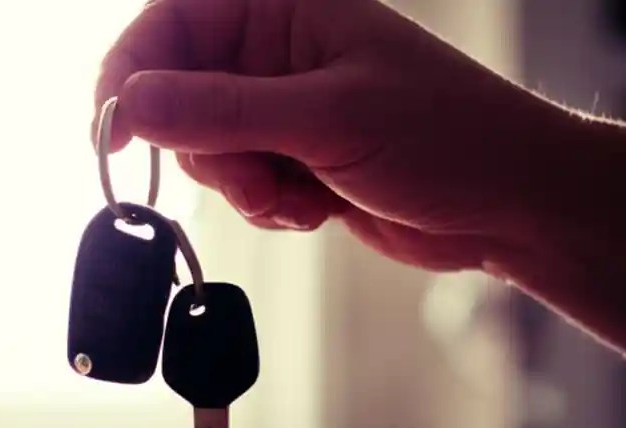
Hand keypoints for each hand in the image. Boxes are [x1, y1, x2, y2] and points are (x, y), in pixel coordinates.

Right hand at [95, 0, 565, 270]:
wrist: (512, 206)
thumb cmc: (447, 138)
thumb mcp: (327, 119)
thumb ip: (220, 111)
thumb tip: (129, 104)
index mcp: (286, 8)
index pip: (171, 22)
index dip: (131, 72)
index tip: (113, 130)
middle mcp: (277, 52)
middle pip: (178, 94)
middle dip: (206, 150)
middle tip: (253, 178)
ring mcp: (285, 109)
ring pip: (206, 151)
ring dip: (243, 187)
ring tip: (301, 195)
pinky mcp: (296, 160)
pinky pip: (241, 187)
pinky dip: (268, 209)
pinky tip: (319, 210)